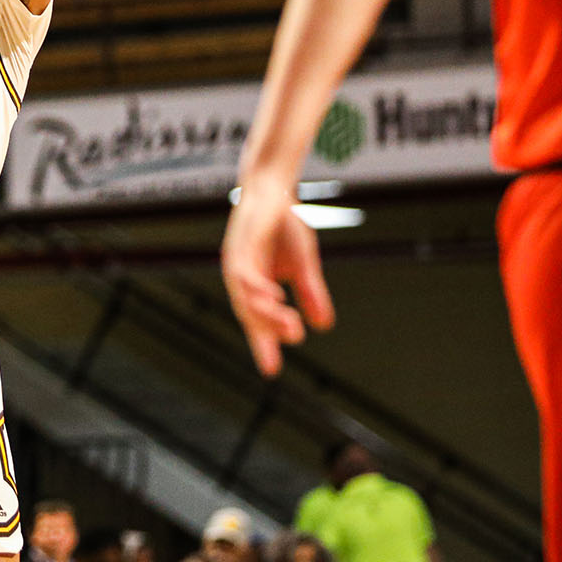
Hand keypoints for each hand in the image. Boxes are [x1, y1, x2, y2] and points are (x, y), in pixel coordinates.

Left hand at [220, 180, 334, 375]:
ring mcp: (238, 260)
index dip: (263, 345)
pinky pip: (245, 269)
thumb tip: (324, 326)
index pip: (256, 321)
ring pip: (246, 296)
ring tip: (287, 327)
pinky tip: (271, 297)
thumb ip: (310, 294)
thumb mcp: (304, 264)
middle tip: (276, 360)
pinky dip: (256, 286)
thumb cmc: (283, 226)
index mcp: (253, 285)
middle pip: (248, 314)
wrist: (275, 189)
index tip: (271, 372)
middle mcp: (241, 277)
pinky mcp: (242, 242)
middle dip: (263, 336)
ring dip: (265, 314)